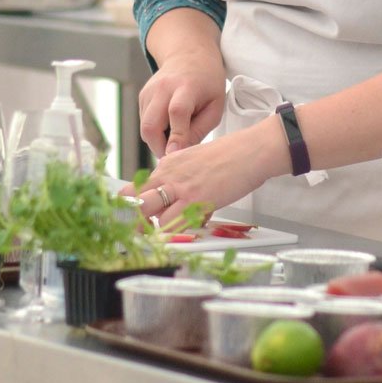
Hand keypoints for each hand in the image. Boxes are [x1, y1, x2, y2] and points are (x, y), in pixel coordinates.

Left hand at [123, 121, 287, 224]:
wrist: (250, 151)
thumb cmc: (229, 157)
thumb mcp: (194, 160)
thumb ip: (178, 176)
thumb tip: (171, 195)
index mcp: (167, 164)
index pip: (136, 187)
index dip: (131, 205)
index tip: (132, 217)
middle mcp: (168, 174)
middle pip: (132, 199)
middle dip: (131, 218)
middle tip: (137, 231)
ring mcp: (180, 187)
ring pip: (147, 212)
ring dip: (155, 226)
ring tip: (168, 229)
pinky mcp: (195, 199)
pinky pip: (172, 222)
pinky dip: (176, 230)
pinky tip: (189, 226)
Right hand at [138, 48, 226, 155]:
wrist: (189, 55)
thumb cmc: (208, 83)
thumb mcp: (215, 106)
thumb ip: (199, 130)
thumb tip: (179, 153)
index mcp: (187, 87)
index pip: (177, 112)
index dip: (176, 135)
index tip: (174, 155)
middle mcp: (163, 88)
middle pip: (151, 124)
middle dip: (159, 147)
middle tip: (175, 156)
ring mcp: (149, 91)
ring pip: (145, 128)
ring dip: (157, 141)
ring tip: (176, 136)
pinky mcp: (142, 96)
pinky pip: (144, 122)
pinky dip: (155, 131)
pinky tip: (170, 125)